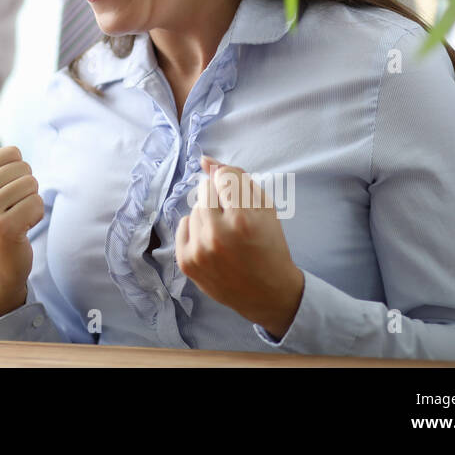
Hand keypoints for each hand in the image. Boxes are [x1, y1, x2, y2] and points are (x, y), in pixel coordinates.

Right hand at [0, 145, 43, 318]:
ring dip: (32, 202)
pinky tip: (23, 229)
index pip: (12, 153)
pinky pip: (37, 204)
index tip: (8, 193)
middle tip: (14, 209)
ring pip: (32, 185)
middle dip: (27, 187)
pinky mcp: (3, 228)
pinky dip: (37, 216)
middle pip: (24, 168)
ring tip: (17, 218)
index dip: (19, 172)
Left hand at [176, 156, 304, 339]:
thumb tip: (205, 160)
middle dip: (219, 197)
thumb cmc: (270, 246)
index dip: (232, 183)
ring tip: (225, 233)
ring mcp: (198, 250)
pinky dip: (196, 229)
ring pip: (194, 207)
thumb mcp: (265, 208)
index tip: (239, 197)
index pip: (222, 176)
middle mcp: (216, 235)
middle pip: (205, 189)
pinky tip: (212, 242)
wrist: (268, 293)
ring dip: (208, 214)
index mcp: (242, 220)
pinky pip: (183, 225)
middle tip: (234, 217)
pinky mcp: (186, 262)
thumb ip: (237, 179)